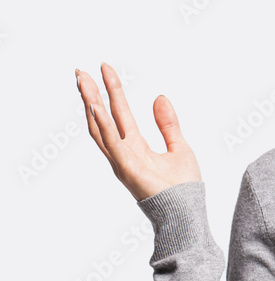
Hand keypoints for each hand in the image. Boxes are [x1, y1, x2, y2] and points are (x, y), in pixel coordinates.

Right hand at [76, 62, 201, 201]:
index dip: (112, 90)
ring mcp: (122, 161)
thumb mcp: (178, 147)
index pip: (119, 113)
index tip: (105, 68)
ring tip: (83, 81)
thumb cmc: (183, 187)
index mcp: (135, 147)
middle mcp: (123, 153)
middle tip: (81, 70)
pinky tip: (96, 106)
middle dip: (92, 94)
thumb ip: (168, 124)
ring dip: (91, 103)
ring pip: (100, 127)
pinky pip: (111, 142)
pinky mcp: (126, 168)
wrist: (187, 213)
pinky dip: (102, 124)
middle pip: (103, 118)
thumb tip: (160, 97)